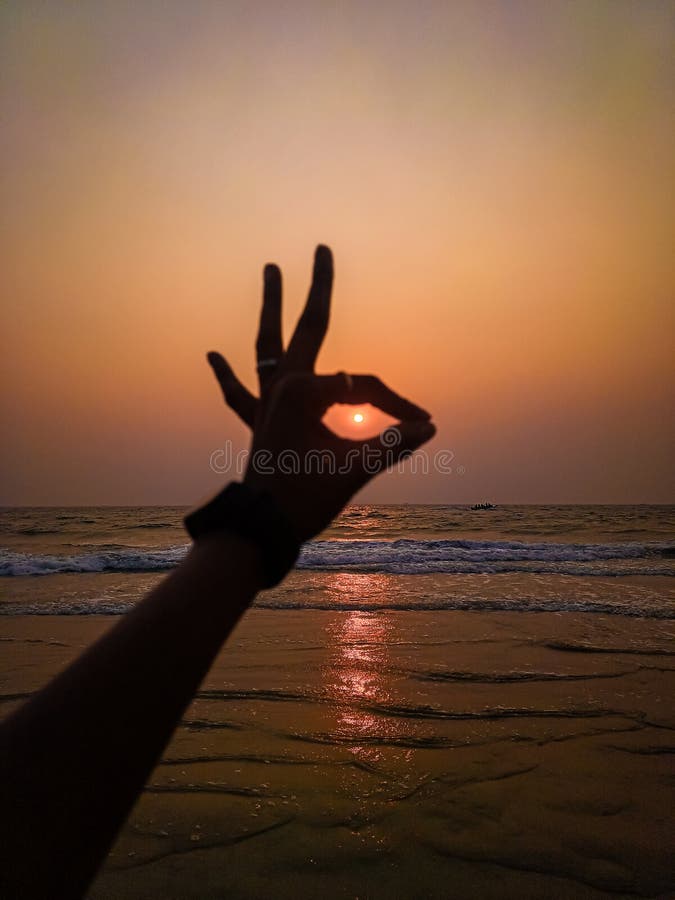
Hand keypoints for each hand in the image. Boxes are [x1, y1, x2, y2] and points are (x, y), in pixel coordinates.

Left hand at [207, 245, 434, 540]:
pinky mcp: (258, 422)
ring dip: (271, 308)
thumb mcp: (354, 472)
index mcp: (304, 391)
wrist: (259, 531)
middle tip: (321, 247)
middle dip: (316, 288)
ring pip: (268, 345)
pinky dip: (227, 376)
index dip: (398, 406)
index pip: (364, 387)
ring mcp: (266, 402)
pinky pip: (239, 394)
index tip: (423, 426)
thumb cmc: (304, 500)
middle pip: (306, 327)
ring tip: (271, 269)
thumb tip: (430, 427)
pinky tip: (212, 354)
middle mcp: (281, 385)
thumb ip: (393, 444)